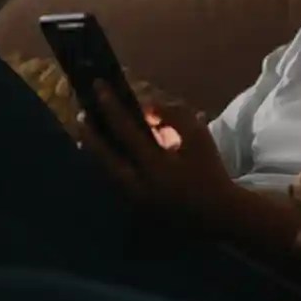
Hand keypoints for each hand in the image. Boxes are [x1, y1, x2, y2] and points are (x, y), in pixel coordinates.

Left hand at [77, 80, 236, 232]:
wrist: (218, 214)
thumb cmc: (211, 172)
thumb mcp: (199, 137)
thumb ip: (174, 116)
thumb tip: (147, 107)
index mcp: (156, 165)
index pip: (125, 130)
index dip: (111, 106)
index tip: (99, 87)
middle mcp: (138, 184)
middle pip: (104, 156)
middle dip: (90, 134)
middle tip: (82, 115)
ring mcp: (134, 199)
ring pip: (105, 171)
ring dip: (95, 150)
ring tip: (87, 133)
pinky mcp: (136, 207)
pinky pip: (114, 181)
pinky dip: (107, 164)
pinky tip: (104, 154)